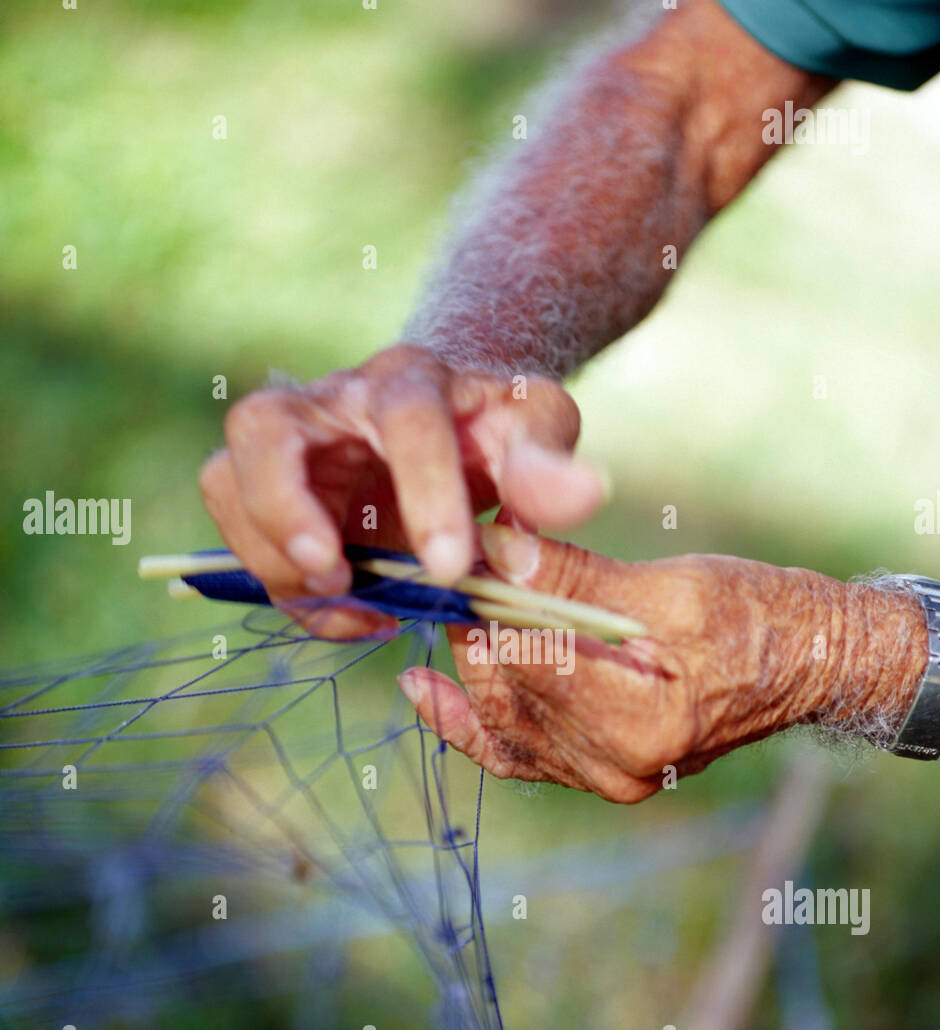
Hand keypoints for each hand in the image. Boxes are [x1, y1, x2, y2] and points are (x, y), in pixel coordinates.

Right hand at [199, 345, 604, 638]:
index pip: (405, 419)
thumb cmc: (494, 427)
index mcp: (408, 377)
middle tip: (334, 573)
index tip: (452, 568)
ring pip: (228, 483)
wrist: (447, 420)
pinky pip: (242, 537)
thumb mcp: (536, 430)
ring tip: (350, 606)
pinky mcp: (266, 493)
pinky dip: (286, 590)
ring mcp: (285, 446)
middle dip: (285, 508)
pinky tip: (353, 617)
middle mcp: (328, 401)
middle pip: (262, 427)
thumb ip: (550, 462)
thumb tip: (584, 494)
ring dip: (273, 556)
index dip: (423, 492)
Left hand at [397, 526, 839, 801]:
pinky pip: (518, 754)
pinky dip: (470, 722)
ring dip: (471, 660)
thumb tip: (495, 549)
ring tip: (446, 605)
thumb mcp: (673, 587)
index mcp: (639, 724)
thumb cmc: (760, 616)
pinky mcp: (601, 772)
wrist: (812, 664)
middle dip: (474, 625)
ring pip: (502, 721)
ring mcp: (606, 778)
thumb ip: (575, 579)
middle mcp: (615, 767)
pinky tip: (428, 689)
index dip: (487, 601)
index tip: (463, 550)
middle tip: (451, 568)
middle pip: (507, 692)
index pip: (527, 660)